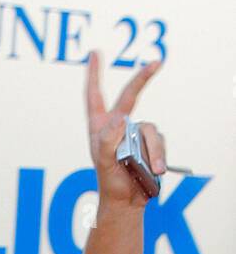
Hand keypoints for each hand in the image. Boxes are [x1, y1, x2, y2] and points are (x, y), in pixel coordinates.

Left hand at [85, 50, 166, 208]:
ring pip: (150, 129)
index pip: (94, 95)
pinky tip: (156, 169)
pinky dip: (159, 155)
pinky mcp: (150, 143)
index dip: (94, 74)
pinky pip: (159, 142)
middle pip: (131, 96)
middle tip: (157, 63)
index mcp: (100, 127)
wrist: (126, 200)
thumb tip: (121, 118)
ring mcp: (135, 133)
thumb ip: (108, 141)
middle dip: (143, 78)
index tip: (95, 54)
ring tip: (153, 168)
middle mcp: (118, 125)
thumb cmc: (110, 181)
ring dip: (153, 150)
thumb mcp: (104, 162)